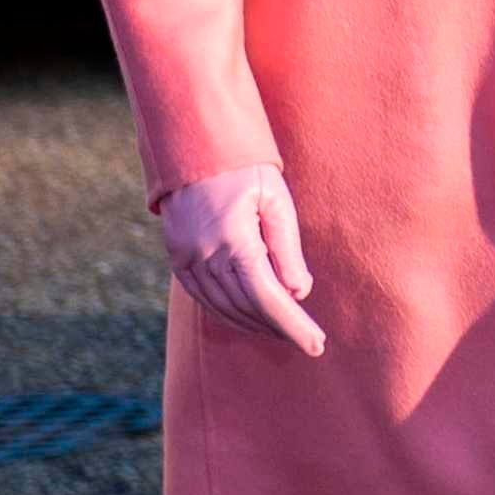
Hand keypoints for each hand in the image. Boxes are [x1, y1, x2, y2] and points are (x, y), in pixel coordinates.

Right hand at [158, 166, 323, 358]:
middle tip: (310, 343)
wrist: (194, 150)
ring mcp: (186, 260)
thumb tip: (299, 293)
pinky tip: (253, 320)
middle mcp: (204, 255)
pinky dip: (230, 313)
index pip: (267, 297)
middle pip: (247, 307)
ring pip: (224, 307)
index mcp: (234, 239)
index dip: (293, 325)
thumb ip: (287, 249)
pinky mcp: (177, 260)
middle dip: (280, 329)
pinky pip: (204, 298)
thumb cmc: (246, 172)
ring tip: (287, 334)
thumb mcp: (277, 201)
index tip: (317, 344)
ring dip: (256, 325)